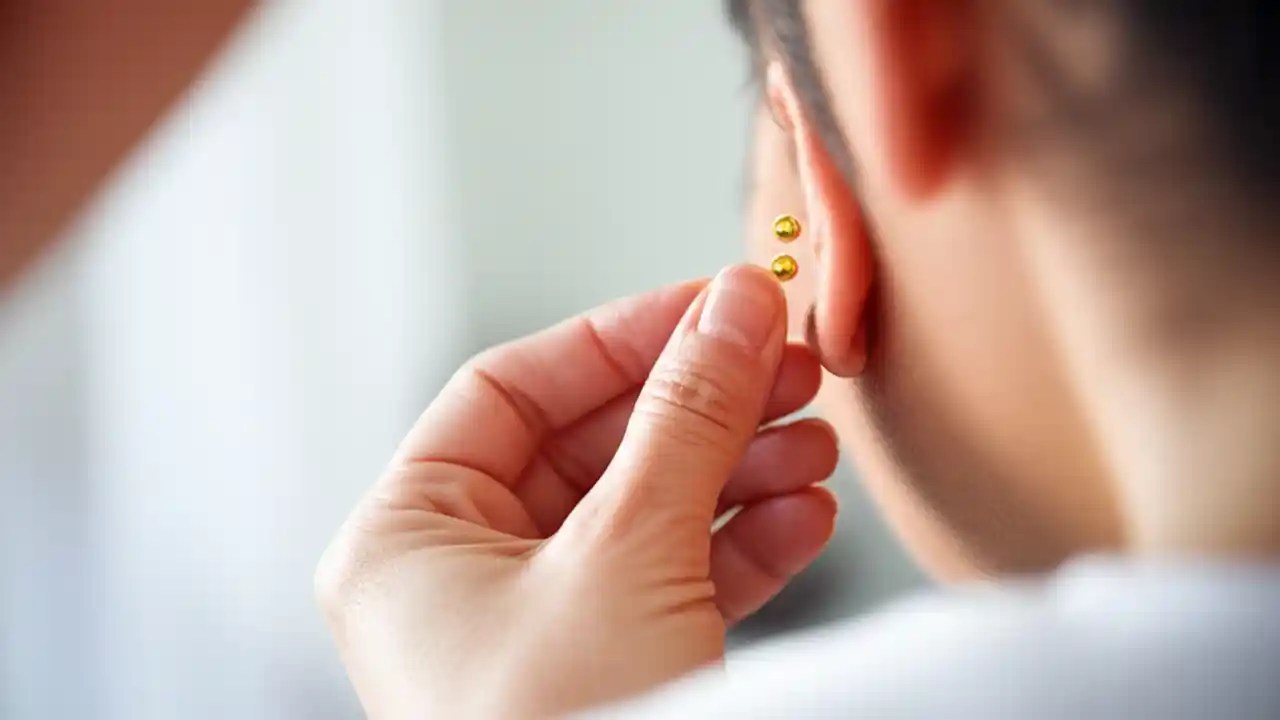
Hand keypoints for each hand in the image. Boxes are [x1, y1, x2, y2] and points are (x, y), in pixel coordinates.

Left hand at [316, 266, 839, 718]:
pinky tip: (805, 521)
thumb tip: (736, 303)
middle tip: (792, 372)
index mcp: (408, 535)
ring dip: (736, 474)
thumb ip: (686, 416)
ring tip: (818, 452)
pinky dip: (738, 547)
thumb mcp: (629, 553)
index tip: (720, 304)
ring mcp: (532, 628)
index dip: (623, 337)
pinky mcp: (601, 671)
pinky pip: (668, 581)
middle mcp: (460, 577)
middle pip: (592, 447)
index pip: (512, 388)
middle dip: (701, 409)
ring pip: (642, 512)